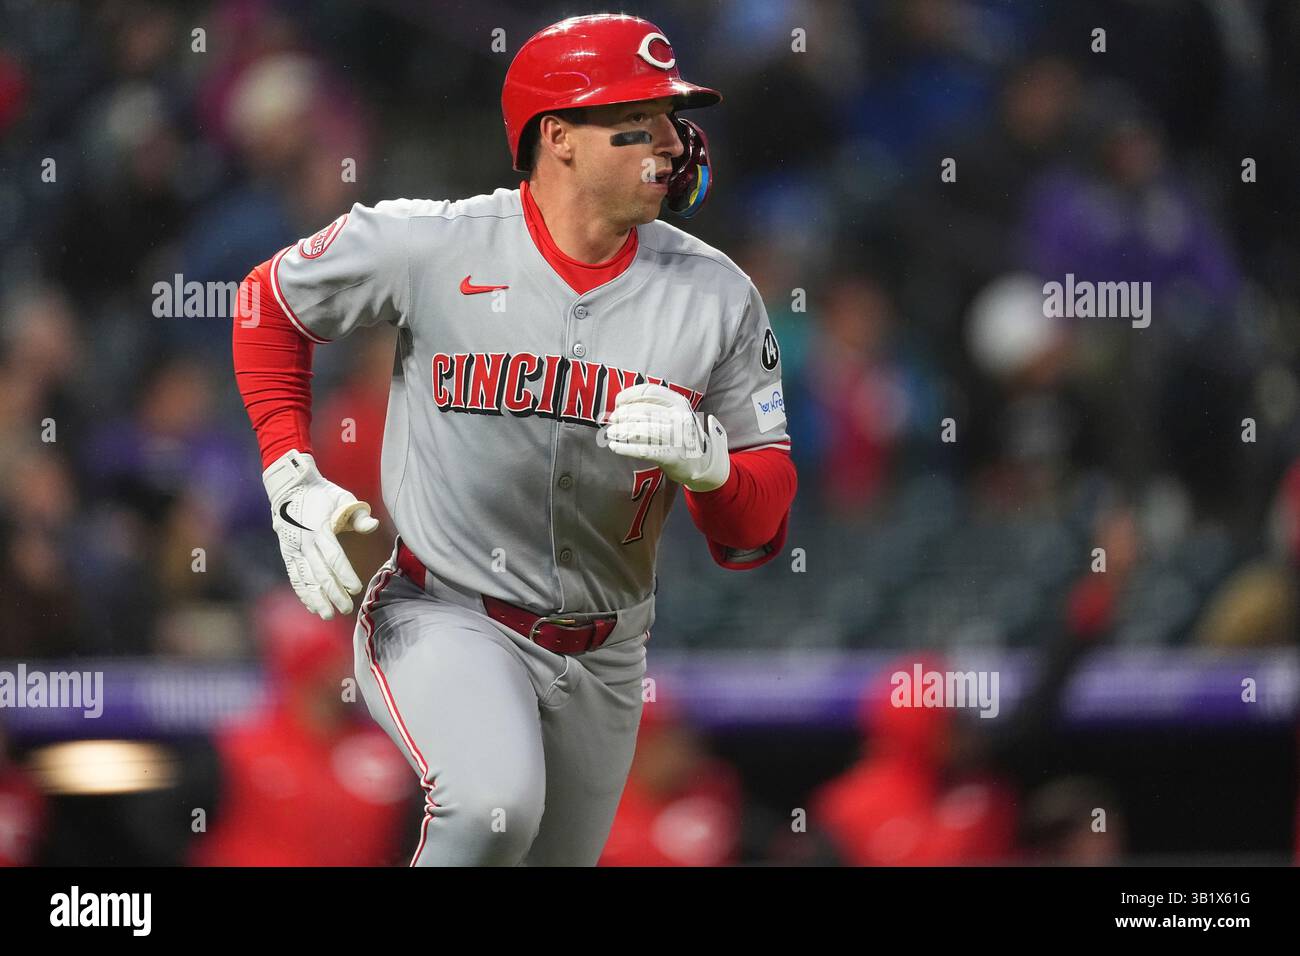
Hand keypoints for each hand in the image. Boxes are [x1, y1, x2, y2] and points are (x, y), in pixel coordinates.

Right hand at [263, 449, 379, 619]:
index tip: (355, 589)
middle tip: (346, 609)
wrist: (290, 487)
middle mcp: (304, 541)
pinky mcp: (286, 552)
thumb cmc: (323, 494)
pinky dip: (302, 592)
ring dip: (316, 598)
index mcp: (320, 528)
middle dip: (333, 592)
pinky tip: (312, 605)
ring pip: (305, 578)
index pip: (334, 556)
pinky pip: (294, 575)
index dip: (344, 573)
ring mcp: (293, 548)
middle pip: (320, 572)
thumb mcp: (343, 498)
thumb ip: (358, 515)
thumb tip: (373, 525)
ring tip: (327, 615)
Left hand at [603, 384, 730, 491]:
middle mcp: (680, 417)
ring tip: (611, 433)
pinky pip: (643, 450)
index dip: (629, 395)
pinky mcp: (671, 456)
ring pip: (641, 430)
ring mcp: (677, 437)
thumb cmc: (680, 434)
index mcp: (679, 402)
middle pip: (642, 411)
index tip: (618, 402)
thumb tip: (621, 403)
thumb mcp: (675, 413)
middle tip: (613, 420)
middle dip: (622, 415)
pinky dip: (626, 449)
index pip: (649, 391)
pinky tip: (615, 447)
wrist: (701, 462)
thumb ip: (654, 405)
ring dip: (621, 431)